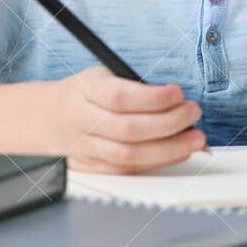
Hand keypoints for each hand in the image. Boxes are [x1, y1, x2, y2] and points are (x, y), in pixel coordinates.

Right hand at [44, 66, 207, 173]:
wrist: (50, 119)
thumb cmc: (87, 93)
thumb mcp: (102, 76)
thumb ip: (133, 86)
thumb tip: (176, 100)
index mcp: (85, 91)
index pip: (120, 97)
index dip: (153, 98)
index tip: (178, 93)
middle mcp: (82, 122)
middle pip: (128, 130)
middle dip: (169, 123)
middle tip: (193, 113)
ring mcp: (86, 149)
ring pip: (130, 156)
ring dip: (170, 148)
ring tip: (196, 138)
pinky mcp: (93, 168)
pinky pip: (129, 170)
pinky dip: (159, 162)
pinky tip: (179, 152)